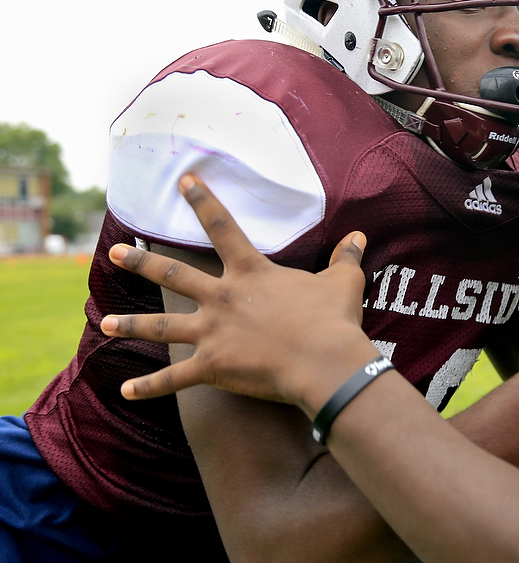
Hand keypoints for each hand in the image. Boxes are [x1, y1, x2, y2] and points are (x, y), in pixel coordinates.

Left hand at [103, 174, 379, 413]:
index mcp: (252, 273)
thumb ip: (346, 257)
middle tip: (115, 253)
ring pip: (162, 327)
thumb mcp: (343, 282)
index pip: (223, 228)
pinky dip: (149, 387)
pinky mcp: (212, 367)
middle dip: (141, 264)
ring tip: (104, 322)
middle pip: (174, 277)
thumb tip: (359, 236)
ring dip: (131, 325)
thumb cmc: (334, 320)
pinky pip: (174, 379)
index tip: (184, 181)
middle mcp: (223, 298)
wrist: (325, 362)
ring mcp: (213, 333)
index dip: (203, 202)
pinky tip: (125, 392)